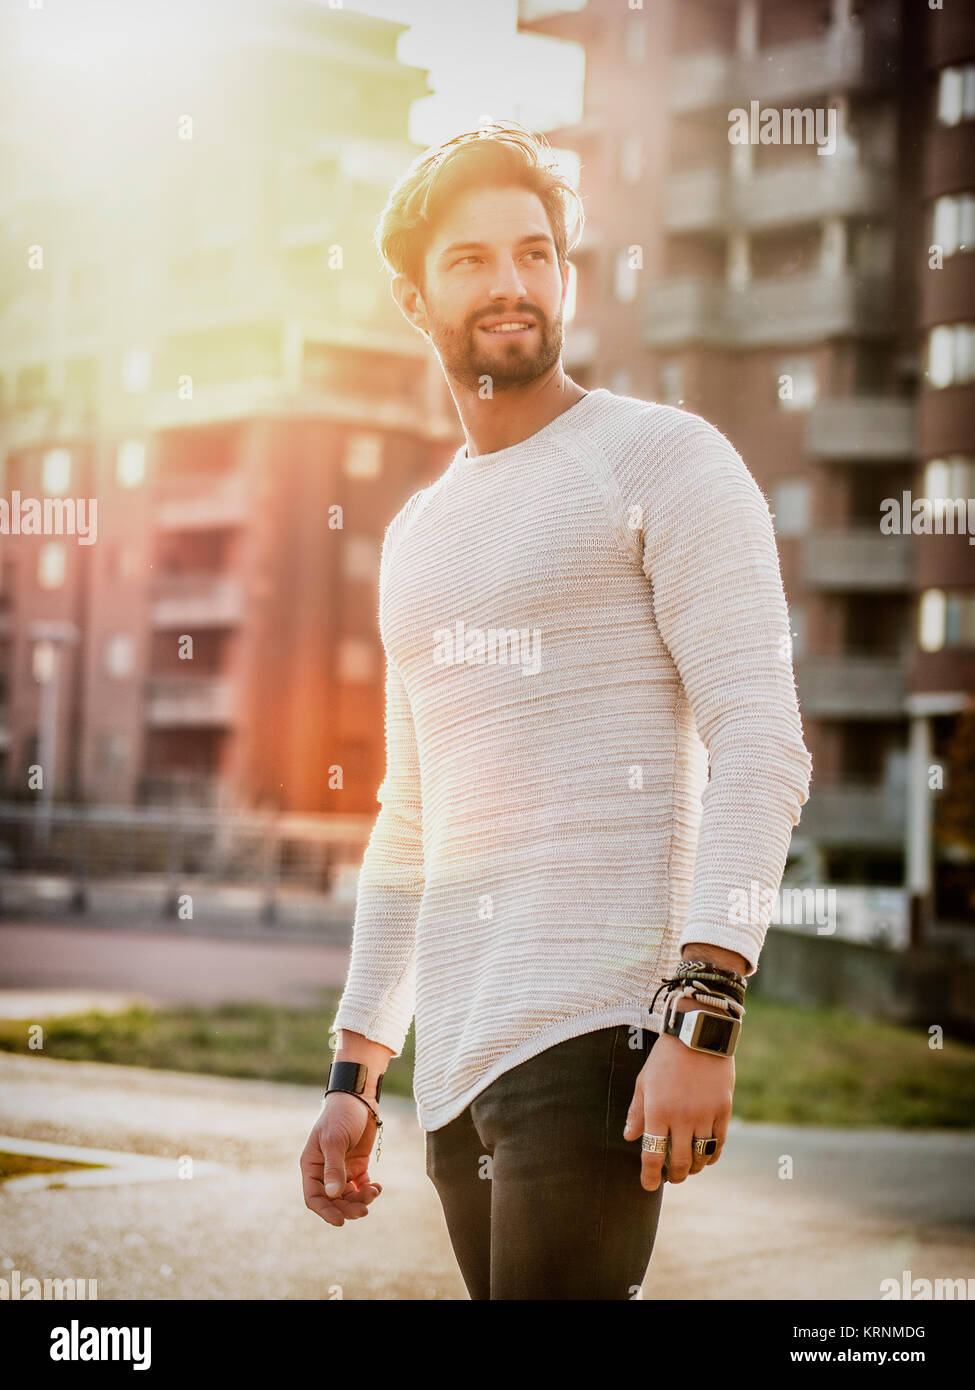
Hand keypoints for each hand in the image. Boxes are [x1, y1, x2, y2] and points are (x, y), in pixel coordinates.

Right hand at [300, 1093, 382, 1227]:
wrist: (359, 1098)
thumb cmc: (340, 1115)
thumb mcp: (334, 1140)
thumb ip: (334, 1168)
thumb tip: (333, 1194)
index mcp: (312, 1166)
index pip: (314, 1197)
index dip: (325, 1212)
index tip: (340, 1221)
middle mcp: (325, 1171)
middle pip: (333, 1201)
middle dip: (348, 1208)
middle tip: (364, 1210)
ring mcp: (342, 1169)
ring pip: (349, 1196)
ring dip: (361, 1200)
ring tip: (374, 1191)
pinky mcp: (357, 1165)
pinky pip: (361, 1186)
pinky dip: (369, 1190)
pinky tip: (377, 1187)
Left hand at [623, 1007, 734, 1190]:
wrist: (697, 1035)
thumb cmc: (665, 1058)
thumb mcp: (644, 1082)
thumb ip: (637, 1112)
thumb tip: (630, 1138)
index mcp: (657, 1110)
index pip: (652, 1154)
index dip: (649, 1175)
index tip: (648, 1186)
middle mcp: (681, 1117)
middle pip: (680, 1161)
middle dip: (675, 1176)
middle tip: (672, 1178)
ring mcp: (705, 1114)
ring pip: (701, 1156)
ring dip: (694, 1168)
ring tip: (689, 1169)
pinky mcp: (723, 1110)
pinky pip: (719, 1143)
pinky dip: (712, 1155)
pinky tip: (707, 1157)